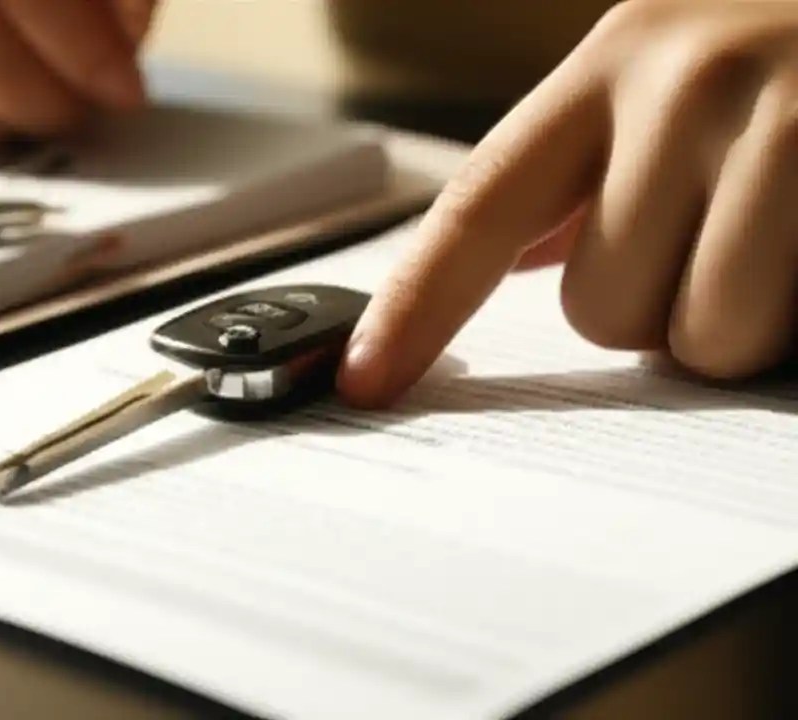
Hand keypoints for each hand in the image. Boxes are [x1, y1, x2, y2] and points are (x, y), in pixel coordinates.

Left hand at [338, 0, 797, 407]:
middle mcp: (687, 79)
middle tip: (730, 235)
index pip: (476, 210)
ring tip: (788, 240)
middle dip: (661, 305)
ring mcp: (792, 123)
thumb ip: (587, 167)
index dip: (411, 311)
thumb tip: (496, 261)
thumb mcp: (679, 69)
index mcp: (617, 59)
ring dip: (741, 320)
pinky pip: (789, 328)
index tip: (362, 381)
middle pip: (599, 308)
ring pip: (702, 337)